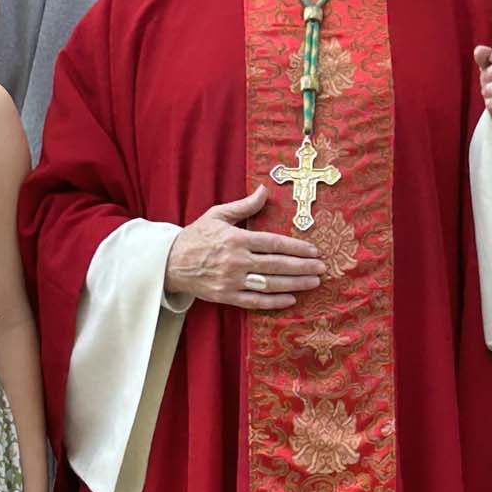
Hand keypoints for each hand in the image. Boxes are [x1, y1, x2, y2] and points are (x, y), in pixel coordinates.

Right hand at [167, 184, 328, 309]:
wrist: (170, 263)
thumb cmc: (196, 236)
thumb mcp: (217, 214)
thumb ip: (244, 206)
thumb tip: (264, 190)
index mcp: (236, 239)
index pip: (274, 243)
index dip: (296, 247)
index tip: (314, 250)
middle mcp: (236, 261)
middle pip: (277, 265)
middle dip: (302, 267)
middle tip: (322, 267)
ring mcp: (232, 281)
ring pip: (270, 284)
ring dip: (294, 284)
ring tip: (313, 282)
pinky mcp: (226, 296)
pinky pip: (254, 301)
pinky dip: (274, 301)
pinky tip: (291, 298)